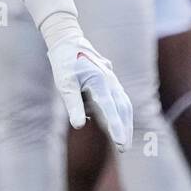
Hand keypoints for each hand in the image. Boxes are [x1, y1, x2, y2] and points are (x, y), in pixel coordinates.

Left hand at [46, 35, 134, 150]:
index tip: (120, 143)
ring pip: (124, 105)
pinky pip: (119, 101)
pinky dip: (120, 114)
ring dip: (125, 123)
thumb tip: (79, 126)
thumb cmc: (65, 64)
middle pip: (123, 109)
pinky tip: (116, 126)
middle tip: (124, 148)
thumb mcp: (64, 85)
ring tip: (123, 141)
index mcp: (100, 82)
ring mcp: (113, 82)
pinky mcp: (111, 83)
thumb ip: (73, 105)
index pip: (111, 109)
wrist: (69, 43)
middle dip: (125, 129)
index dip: (117, 127)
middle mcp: (111, 82)